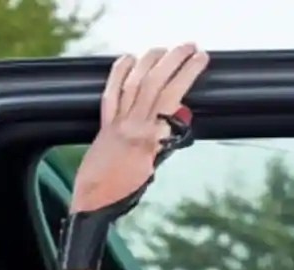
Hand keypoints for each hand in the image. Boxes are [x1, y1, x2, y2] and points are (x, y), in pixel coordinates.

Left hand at [70, 44, 209, 212]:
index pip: (171, 97)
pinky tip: (128, 60)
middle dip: (173, 61)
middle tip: (189, 48)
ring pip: (133, 82)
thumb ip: (161, 142)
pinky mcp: (104, 122)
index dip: (186, 74)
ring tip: (165, 50)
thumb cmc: (124, 189)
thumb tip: (175, 119)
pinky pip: (111, 92)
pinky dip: (118, 73)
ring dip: (150, 62)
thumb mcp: (150, 167)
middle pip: (154, 82)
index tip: (200, 60)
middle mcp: (131, 123)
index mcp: (147, 136)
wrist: (93, 197)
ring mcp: (116, 121)